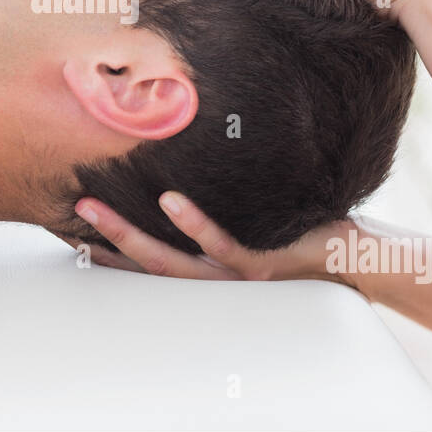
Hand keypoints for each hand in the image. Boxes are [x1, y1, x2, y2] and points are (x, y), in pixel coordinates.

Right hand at [72, 191, 356, 286]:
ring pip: (171, 261)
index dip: (110, 244)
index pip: (149, 259)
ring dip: (129, 235)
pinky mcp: (263, 262)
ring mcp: (236, 274)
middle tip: (72, 208)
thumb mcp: (256, 217)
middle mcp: (215, 279)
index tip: (74, 221)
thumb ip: (227, 201)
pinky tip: (169, 200)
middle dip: (106, 238)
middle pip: (146, 264)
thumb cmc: (305, 232)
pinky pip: (220, 244)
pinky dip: (193, 224)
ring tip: (98, 207)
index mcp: (210, 269)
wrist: (358, 259)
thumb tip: (195, 152)